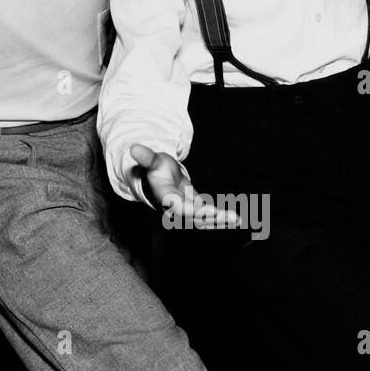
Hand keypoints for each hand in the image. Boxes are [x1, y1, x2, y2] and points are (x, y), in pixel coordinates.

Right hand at [128, 144, 242, 227]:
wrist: (159, 179)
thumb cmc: (156, 169)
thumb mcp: (152, 161)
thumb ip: (145, 157)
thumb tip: (133, 148)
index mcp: (166, 198)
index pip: (180, 207)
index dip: (195, 210)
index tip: (210, 210)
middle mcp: (177, 209)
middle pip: (195, 218)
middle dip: (212, 218)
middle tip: (229, 217)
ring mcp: (188, 211)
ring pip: (204, 221)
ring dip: (219, 222)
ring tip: (235, 220)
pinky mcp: (197, 210)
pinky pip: (209, 218)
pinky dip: (222, 219)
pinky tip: (236, 219)